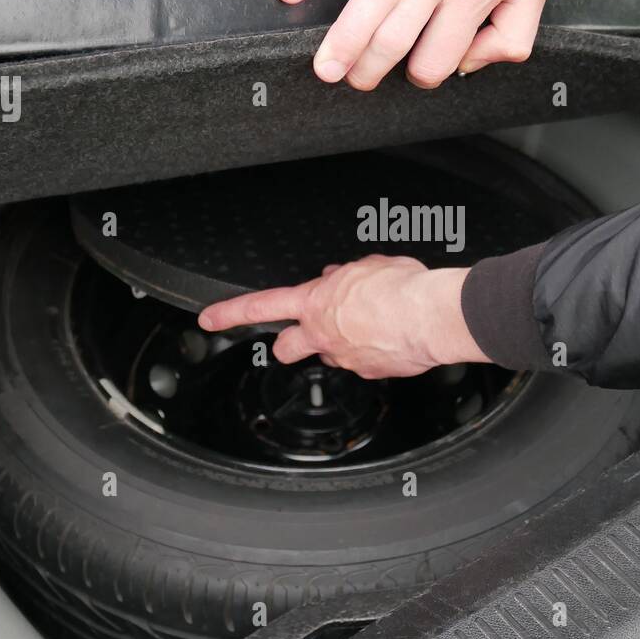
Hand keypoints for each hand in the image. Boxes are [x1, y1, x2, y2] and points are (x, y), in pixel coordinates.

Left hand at [197, 256, 489, 378]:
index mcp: (315, 302)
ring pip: (330, 356)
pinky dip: (374, 354)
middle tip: (294, 340)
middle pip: (287, 347)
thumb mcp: (367, 266)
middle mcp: (323, 334)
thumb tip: (339, 277)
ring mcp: (345, 357)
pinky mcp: (370, 372)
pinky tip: (390, 340)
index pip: (260, 307)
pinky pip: (364, 364)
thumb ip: (346, 275)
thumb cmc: (401, 288)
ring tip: (367, 330)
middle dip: (286, 345)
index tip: (210, 319)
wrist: (429, 317)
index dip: (230, 314)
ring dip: (340, 345)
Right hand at [276, 0, 639, 90]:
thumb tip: (473, 62)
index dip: (423, 74)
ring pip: (369, 0)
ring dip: (342, 41)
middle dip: (369, 71)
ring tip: (325, 67)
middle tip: (353, 79)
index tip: (412, 71)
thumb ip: (512, 36)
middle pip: (395, 38)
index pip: (437, 57)